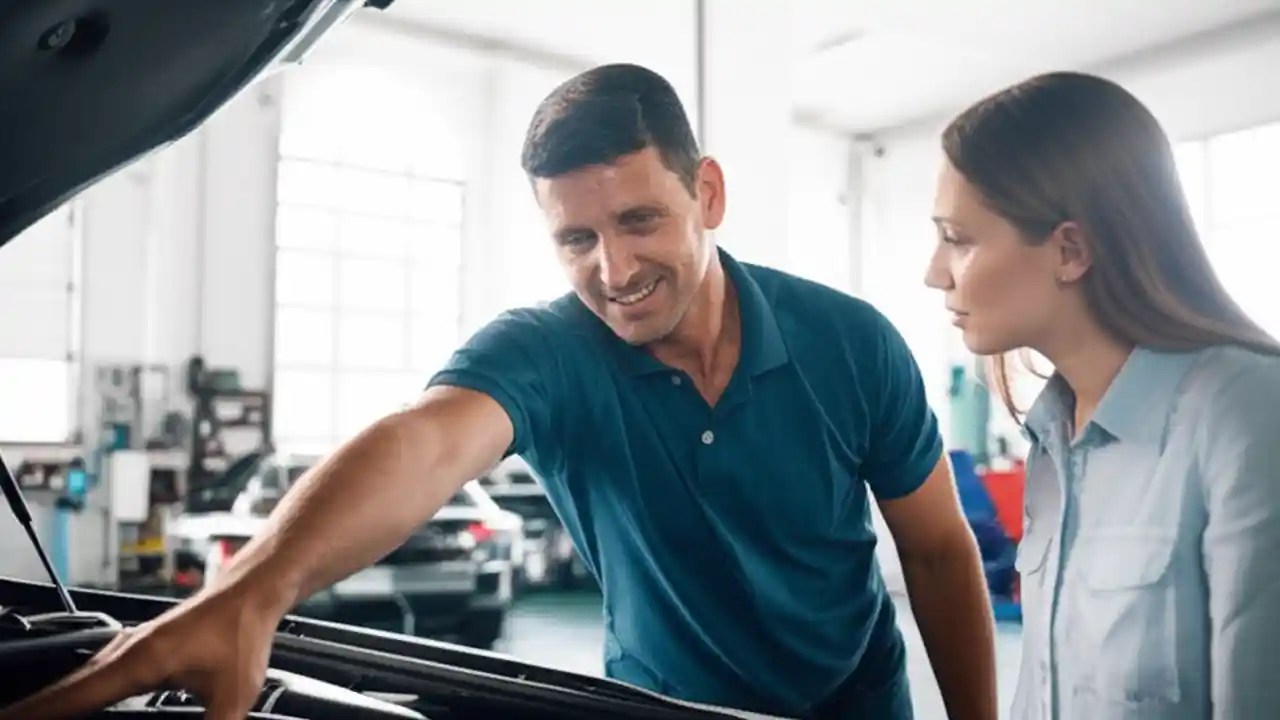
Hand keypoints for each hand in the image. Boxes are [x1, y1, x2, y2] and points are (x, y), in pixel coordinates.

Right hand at [0, 583, 282, 719]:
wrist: (253, 591)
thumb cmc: (243, 632)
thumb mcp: (234, 696)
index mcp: (138, 662)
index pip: (73, 698)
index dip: (39, 713)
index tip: (10, 719)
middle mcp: (126, 650)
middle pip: (64, 687)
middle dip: (34, 708)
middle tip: (9, 718)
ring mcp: (132, 644)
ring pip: (77, 677)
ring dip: (52, 699)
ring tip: (28, 714)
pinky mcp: (142, 645)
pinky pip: (94, 671)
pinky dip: (74, 689)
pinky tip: (75, 700)